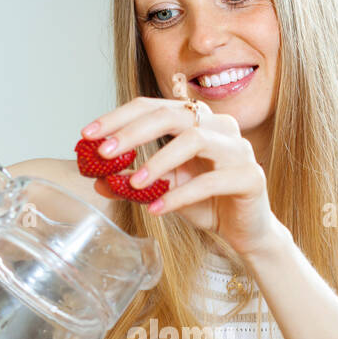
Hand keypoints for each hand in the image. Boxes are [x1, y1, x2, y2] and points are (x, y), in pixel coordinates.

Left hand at [83, 96, 278, 258]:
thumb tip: (96, 179)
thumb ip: (135, 182)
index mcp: (197, 121)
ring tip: (134, 184)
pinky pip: (210, 182)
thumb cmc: (206, 203)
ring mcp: (238, 149)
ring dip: (158, 161)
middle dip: (132, 132)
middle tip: (103, 153)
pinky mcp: (250, 176)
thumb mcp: (163, 191)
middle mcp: (220, 126)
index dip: (118, 117)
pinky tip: (157, 209)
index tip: (87, 134)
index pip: (153, 107)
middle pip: (171, 115)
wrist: (245, 231)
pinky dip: (179, 196)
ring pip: (194, 140)